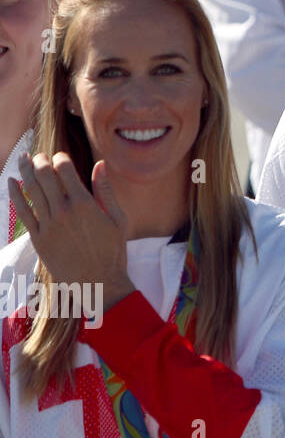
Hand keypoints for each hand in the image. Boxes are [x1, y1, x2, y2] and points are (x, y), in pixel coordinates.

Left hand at [10, 152, 134, 309]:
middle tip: (39, 155)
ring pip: (31, 190)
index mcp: (86, 204)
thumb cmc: (112, 251)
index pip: (65, 170)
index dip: (61, 158)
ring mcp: (49, 224)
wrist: (97, 282)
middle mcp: (64, 211)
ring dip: (26, 171)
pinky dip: (16, 194)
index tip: (61, 157)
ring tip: (23, 158)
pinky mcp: (38, 238)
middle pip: (44, 176)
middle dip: (40, 160)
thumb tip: (100, 165)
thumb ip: (106, 190)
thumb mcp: (118, 218)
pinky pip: (23, 211)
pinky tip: (12, 182)